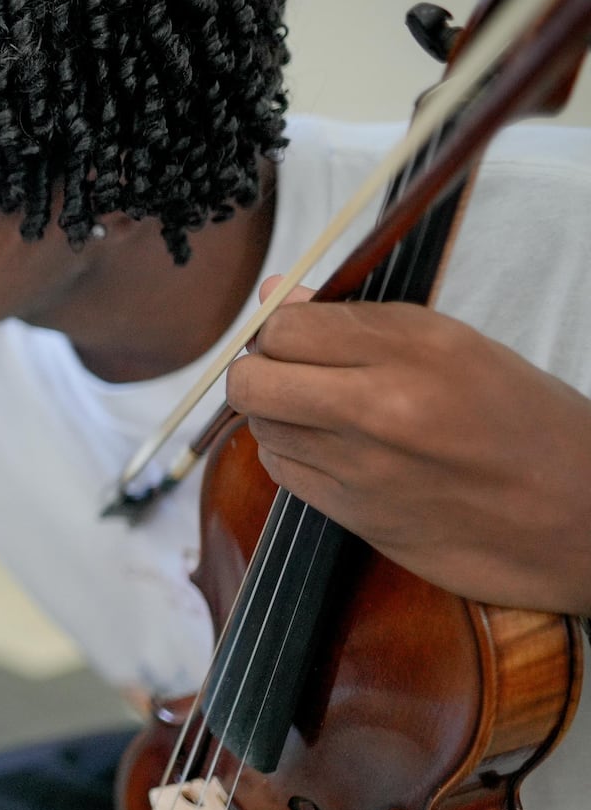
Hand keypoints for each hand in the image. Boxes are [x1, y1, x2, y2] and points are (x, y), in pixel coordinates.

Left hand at [225, 279, 590, 613]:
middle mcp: (380, 404)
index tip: (297, 336)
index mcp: (414, 347)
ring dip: (277, 416)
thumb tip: (275, 292)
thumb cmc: (524, 423)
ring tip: (328, 415)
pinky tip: (335, 452)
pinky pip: (279, 471)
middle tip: (290, 373)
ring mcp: (362, 465)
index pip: (285, 325)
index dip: (280, 329)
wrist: (579, 517)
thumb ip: (357, 320)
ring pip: (259, 426)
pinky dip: (292, 456)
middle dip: (259, 371)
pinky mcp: (353, 514)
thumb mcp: (457, 347)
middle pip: (252, 379)